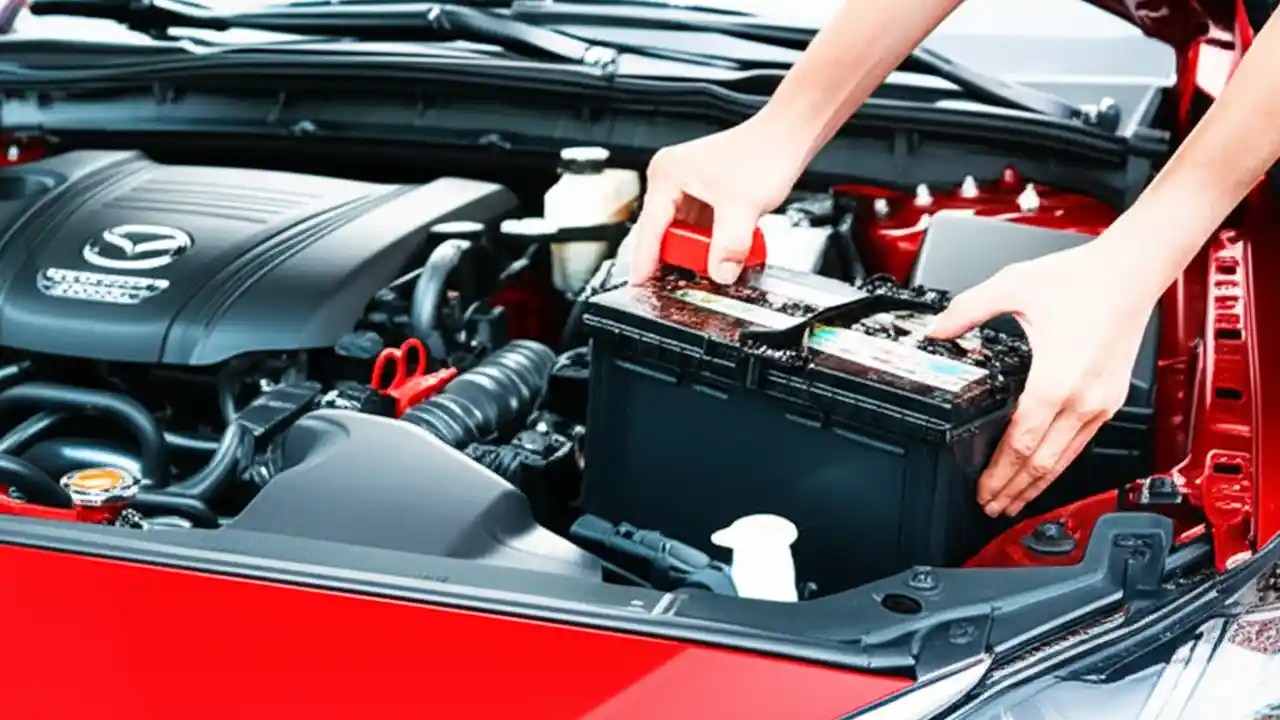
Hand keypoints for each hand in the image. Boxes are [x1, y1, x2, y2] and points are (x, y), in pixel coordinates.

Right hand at [627, 117, 806, 284]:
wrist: (787, 137)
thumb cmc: (763, 153)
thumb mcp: (743, 208)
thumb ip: (729, 247)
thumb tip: (720, 274)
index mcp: (667, 176)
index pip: (649, 229)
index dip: (646, 261)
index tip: (641, 285)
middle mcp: (671, 179)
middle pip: (665, 233)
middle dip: (684, 254)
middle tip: (704, 266)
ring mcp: (687, 187)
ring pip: (684, 233)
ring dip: (701, 248)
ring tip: (722, 252)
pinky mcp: (704, 194)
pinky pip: (699, 228)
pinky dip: (712, 240)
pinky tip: (729, 243)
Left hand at [926, 238, 1161, 516]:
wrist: (1131, 271)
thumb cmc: (1081, 279)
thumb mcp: (1012, 288)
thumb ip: (967, 311)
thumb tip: (935, 329)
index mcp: (1055, 380)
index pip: (1020, 444)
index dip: (998, 474)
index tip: (982, 491)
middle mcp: (1082, 400)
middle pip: (1041, 463)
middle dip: (1013, 490)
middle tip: (991, 507)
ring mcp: (1101, 404)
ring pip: (1064, 459)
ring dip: (1037, 484)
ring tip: (1014, 500)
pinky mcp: (1111, 400)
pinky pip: (1081, 443)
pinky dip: (1059, 463)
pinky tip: (1045, 470)